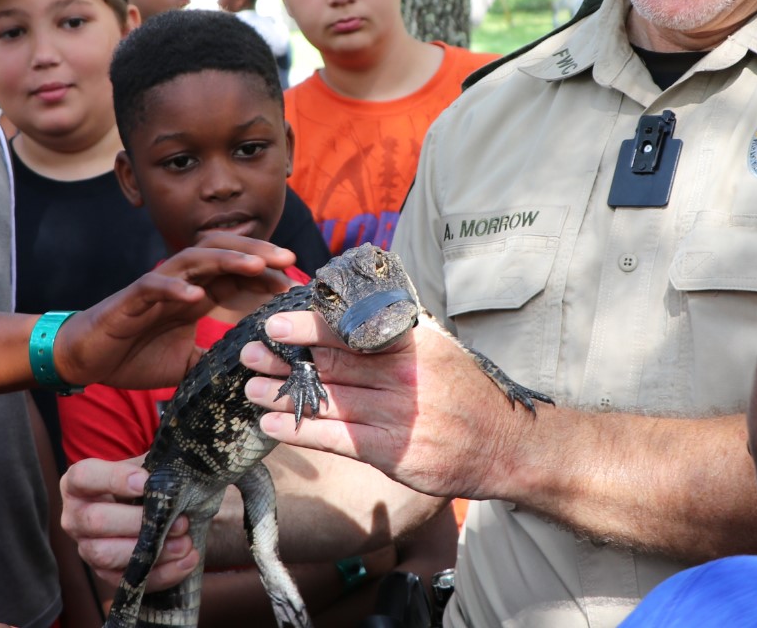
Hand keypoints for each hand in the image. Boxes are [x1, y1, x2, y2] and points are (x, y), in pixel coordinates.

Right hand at [58, 234, 294, 389]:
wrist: (85, 358)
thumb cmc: (133, 356)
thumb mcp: (185, 364)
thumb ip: (214, 361)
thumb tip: (248, 375)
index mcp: (196, 295)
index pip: (237, 275)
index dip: (266, 275)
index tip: (296, 285)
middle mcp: (181, 284)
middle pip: (223, 253)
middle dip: (257, 252)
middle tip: (290, 260)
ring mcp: (157, 288)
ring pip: (194, 259)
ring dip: (226, 259)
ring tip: (256, 264)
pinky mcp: (130, 299)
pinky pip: (154, 286)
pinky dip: (175, 288)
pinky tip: (196, 295)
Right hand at [60, 455, 197, 592]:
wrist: (149, 510)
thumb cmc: (144, 483)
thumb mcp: (145, 468)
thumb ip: (153, 468)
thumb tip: (174, 477)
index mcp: (78, 484)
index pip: (83, 477)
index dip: (113, 479)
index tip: (145, 481)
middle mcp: (75, 518)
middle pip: (95, 521)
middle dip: (138, 522)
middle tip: (177, 520)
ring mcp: (86, 549)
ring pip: (105, 554)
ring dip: (148, 551)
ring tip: (184, 542)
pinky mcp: (104, 574)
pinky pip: (125, 580)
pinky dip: (160, 574)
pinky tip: (186, 561)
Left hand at [240, 311, 535, 500]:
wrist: (506, 444)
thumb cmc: (465, 392)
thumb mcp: (439, 347)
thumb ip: (399, 330)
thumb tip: (355, 305)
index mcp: (413, 343)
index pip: (350, 329)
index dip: (307, 326)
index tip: (275, 322)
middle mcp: (403, 375)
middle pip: (332, 363)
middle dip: (284, 358)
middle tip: (250, 352)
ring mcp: (397, 414)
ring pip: (327, 401)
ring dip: (283, 394)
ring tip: (252, 387)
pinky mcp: (392, 450)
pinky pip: (335, 438)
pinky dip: (299, 430)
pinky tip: (273, 424)